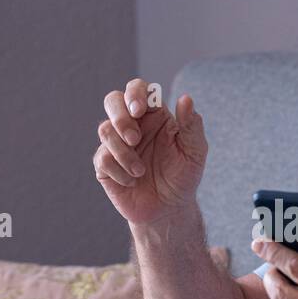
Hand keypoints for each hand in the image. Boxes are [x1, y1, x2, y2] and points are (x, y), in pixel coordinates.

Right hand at [95, 78, 207, 225]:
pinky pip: (103, 158)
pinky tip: (132, 181)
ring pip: (105, 130)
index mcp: (154, 114)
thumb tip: (185, 98)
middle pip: (112, 100)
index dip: (135, 94)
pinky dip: (119, 171)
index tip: (140, 109)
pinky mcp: (105, 164)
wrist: (169, 209)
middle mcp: (133, 124)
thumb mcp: (194, 151)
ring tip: (140, 171)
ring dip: (124, 152)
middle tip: (134, 138)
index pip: (138, 89)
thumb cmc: (183, 176)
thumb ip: (191, 125)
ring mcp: (116, 143)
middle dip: (120, 116)